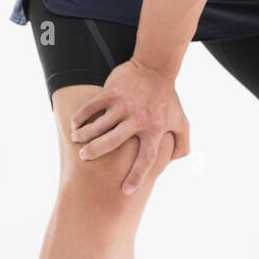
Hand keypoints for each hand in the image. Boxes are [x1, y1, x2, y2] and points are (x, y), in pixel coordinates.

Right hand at [69, 57, 190, 194]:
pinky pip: (92, 107)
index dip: (137, 176)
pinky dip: (81, 117)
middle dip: (96, 152)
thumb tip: (174, 163)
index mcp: (155, 130)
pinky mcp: (112, 92)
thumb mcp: (181, 121)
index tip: (126, 191)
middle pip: (113, 142)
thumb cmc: (167, 99)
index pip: (146, 158)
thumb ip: (182, 144)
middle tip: (84, 158)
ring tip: (77, 140)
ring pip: (99, 125)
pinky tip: (75, 124)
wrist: (156, 68)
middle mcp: (139, 119)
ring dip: (84, 135)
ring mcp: (124, 104)